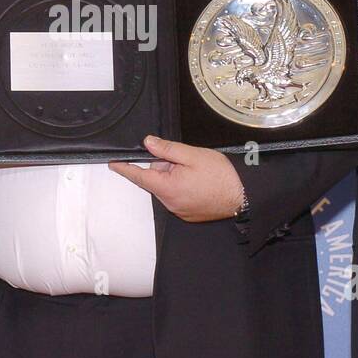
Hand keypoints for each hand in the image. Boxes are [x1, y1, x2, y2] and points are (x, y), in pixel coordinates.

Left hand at [108, 135, 244, 222]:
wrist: (243, 197)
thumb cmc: (222, 176)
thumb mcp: (193, 155)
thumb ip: (168, 149)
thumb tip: (148, 143)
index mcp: (167, 188)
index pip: (139, 177)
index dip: (125, 169)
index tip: (113, 164)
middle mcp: (170, 203)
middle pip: (156, 180)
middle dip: (164, 167)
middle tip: (183, 160)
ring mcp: (179, 210)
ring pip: (167, 187)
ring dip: (175, 177)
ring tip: (196, 172)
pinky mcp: (188, 214)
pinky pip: (177, 196)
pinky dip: (183, 187)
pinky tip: (199, 182)